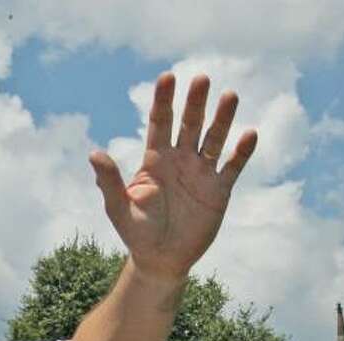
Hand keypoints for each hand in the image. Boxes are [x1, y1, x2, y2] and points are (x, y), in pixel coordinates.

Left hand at [88, 73, 256, 281]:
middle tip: (202, 79)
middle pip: (189, 124)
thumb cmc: (137, 233)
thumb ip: (110, 182)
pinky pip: (232, 166)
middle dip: (195, 102)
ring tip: (230, 96)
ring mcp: (201, 173)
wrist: (162, 260)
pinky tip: (249, 135)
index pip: (160, 123)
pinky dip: (241, 152)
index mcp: (155, 160)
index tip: (168, 77)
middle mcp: (180, 160)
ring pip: (214, 139)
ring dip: (223, 119)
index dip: (164, 100)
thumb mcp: (119, 209)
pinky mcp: (219, 190)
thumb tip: (94, 154)